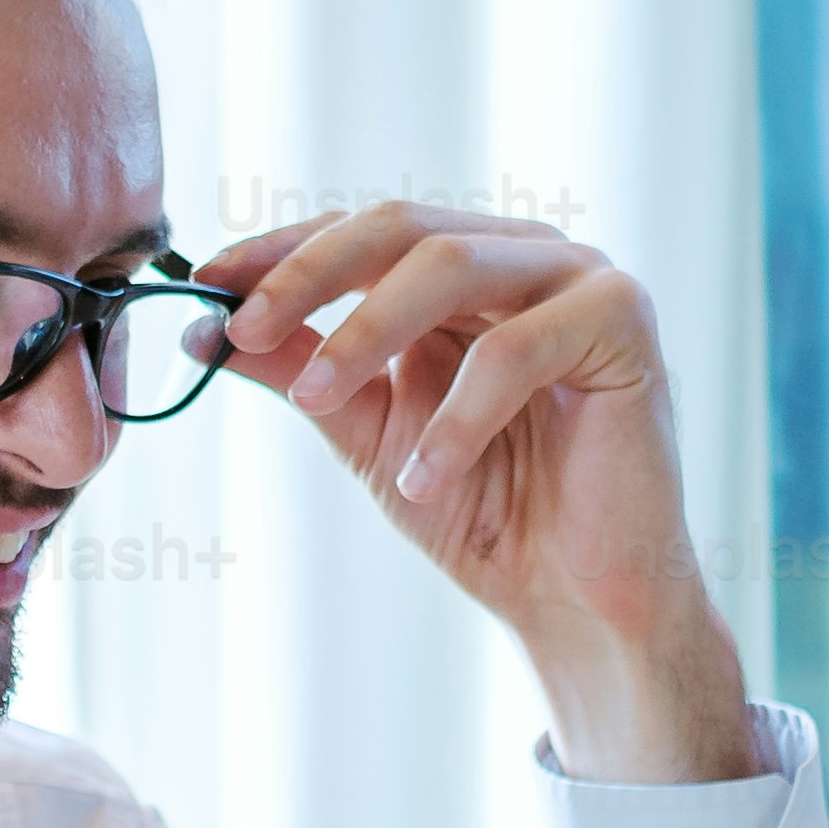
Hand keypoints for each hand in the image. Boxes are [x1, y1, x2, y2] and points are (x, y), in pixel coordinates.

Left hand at [187, 199, 757, 779]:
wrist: (573, 598)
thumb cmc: (479, 510)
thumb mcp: (367, 433)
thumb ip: (302, 373)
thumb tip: (205, 332)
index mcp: (467, 268)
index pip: (361, 233)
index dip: (280, 252)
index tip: (204, 285)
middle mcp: (523, 255)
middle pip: (399, 229)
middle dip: (308, 277)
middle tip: (242, 329)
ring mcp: (581, 279)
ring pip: (451, 267)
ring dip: (368, 335)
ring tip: (323, 401)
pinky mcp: (624, 323)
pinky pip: (519, 348)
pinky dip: (456, 416)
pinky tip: (423, 478)